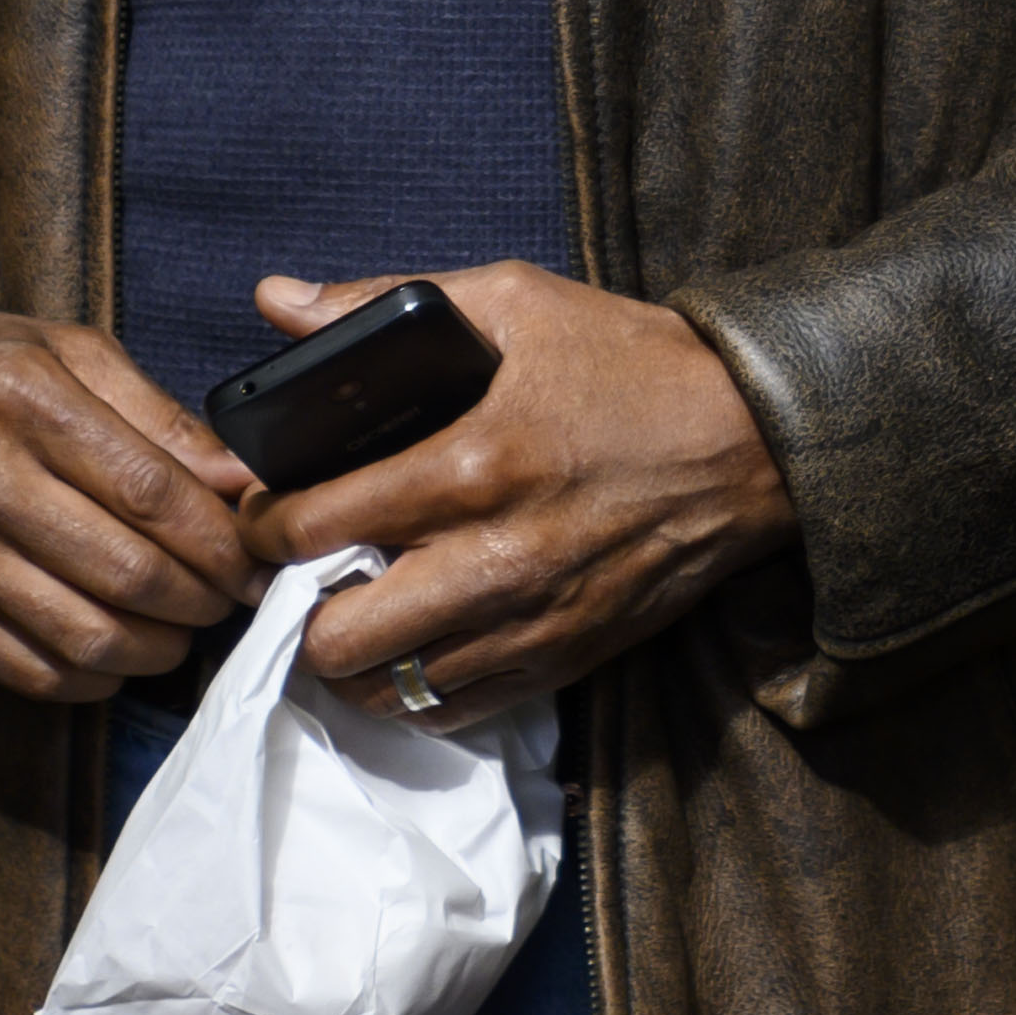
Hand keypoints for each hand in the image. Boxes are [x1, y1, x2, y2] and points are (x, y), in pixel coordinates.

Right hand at [0, 299, 261, 699]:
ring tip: (184, 629)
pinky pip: (25, 671)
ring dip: (156, 648)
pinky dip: (91, 679)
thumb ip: (162, 417)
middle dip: (201, 598)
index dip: (219, 539)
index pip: (149, 491)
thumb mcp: (70, 351)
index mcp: (23, 395)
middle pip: (124, 570)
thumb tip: (244, 482)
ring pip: (82, 635)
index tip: (257, 557)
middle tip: (232, 597)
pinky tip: (120, 655)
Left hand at [242, 265, 793, 719]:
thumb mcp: (514, 302)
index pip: (313, 524)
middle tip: (304, 573)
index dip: (262, 523)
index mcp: (471, 463)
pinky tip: (415, 642)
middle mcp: (494, 560)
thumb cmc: (629, 363)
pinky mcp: (563, 659)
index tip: (264, 511)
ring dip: (354, 655)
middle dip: (296, 608)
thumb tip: (274, 301)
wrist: (753, 440)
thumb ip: (381, 303)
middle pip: (337, 637)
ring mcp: (530, 622)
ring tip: (356, 608)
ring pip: (386, 690)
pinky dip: (415, 688)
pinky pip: (451, 713)